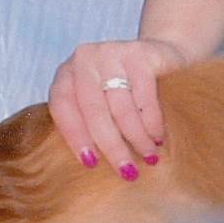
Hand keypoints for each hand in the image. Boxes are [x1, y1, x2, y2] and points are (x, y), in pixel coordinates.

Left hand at [49, 36, 189, 175]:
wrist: (161, 55)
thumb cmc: (124, 89)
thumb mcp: (99, 100)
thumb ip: (88, 122)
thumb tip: (91, 166)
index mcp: (65, 75)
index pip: (62, 108)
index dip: (75, 137)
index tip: (91, 163)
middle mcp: (84, 59)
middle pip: (93, 110)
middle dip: (111, 145)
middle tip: (127, 170)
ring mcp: (111, 53)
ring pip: (121, 106)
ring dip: (137, 137)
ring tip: (150, 157)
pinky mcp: (139, 53)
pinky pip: (145, 96)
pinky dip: (152, 121)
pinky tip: (158, 137)